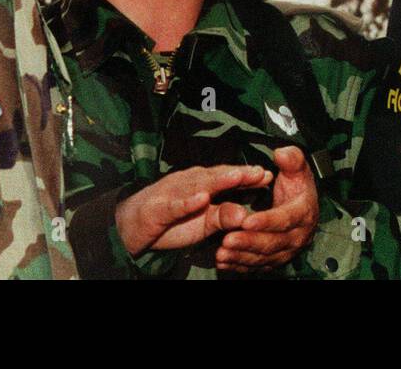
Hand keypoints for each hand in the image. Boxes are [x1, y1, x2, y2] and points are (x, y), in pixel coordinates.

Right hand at [115, 164, 272, 255]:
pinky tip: (201, 199)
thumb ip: (223, 217)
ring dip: (219, 181)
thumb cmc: (170, 222)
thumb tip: (246, 214)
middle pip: (217, 177)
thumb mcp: (202, 223)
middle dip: (239, 174)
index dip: (247, 177)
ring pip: (198, 186)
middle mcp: (189, 183)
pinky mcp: (158, 208)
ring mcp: (173, 193)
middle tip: (260, 172)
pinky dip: (188, 202)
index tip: (270, 175)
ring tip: (238, 176)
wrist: (131, 227)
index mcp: (201, 185)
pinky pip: (174, 205)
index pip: (228, 179)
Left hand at [215, 145, 318, 272]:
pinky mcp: (275, 259)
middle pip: (272, 243)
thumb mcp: (298, 168)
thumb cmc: (297, 186)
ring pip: (263, 257)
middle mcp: (297, 236)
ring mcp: (286, 250)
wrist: (303, 207)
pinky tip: (224, 262)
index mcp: (303, 213)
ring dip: (241, 256)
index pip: (285, 219)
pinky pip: (258, 265)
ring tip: (221, 252)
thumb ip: (292, 159)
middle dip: (249, 242)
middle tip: (227, 240)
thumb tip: (282, 154)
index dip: (267, 220)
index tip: (246, 219)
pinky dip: (240, 265)